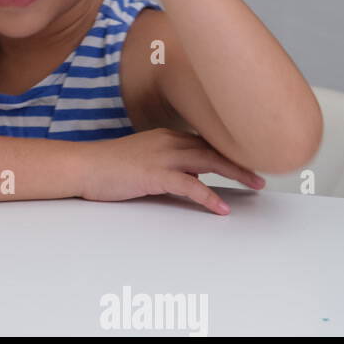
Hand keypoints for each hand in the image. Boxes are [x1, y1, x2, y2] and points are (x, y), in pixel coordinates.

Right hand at [77, 128, 265, 214]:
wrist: (82, 166)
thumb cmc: (105, 166)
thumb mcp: (140, 158)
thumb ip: (164, 163)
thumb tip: (184, 177)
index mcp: (165, 136)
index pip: (205, 141)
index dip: (229, 150)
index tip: (247, 160)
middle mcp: (167, 141)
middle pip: (213, 149)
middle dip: (240, 161)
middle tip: (261, 175)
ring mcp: (162, 157)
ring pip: (209, 162)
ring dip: (236, 173)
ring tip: (255, 185)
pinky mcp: (154, 174)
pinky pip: (190, 185)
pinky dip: (209, 197)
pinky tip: (221, 208)